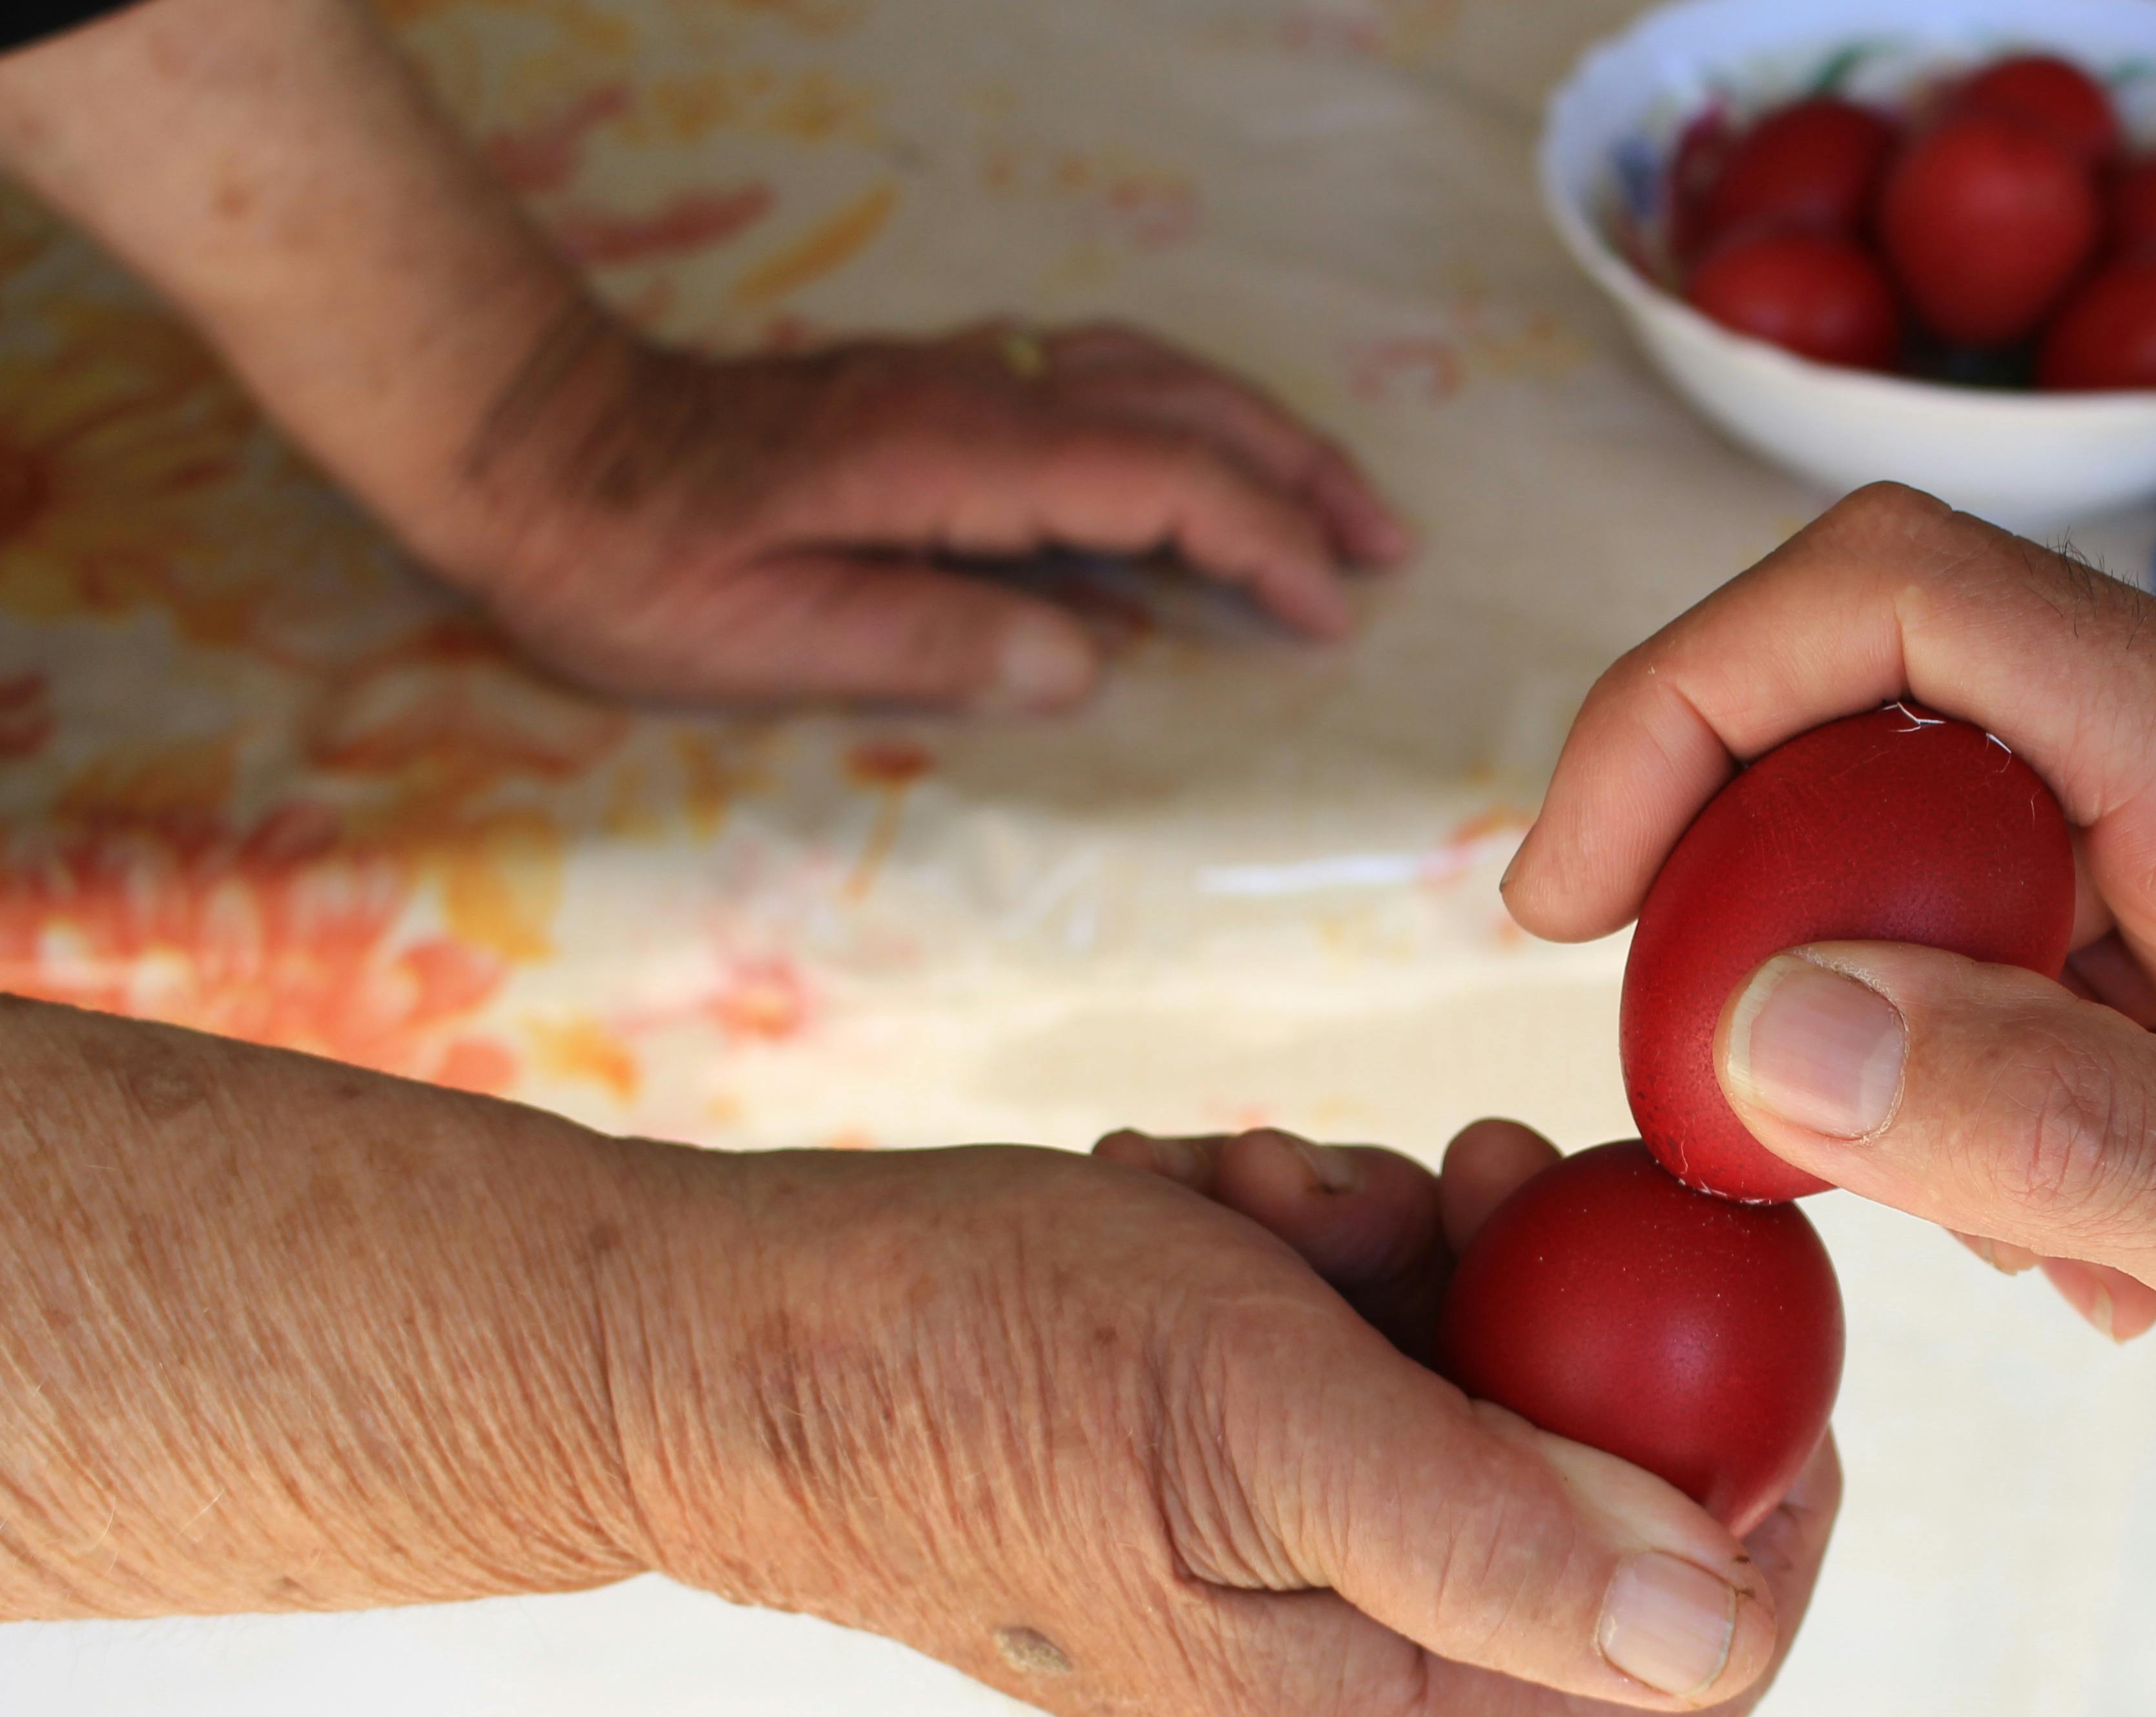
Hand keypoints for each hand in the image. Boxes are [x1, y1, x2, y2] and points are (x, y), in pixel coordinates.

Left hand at [445, 313, 1412, 709]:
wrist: (527, 443)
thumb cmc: (628, 559)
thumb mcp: (761, 637)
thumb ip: (929, 642)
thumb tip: (1083, 665)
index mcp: (949, 454)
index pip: (1156, 479)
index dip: (1260, 544)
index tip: (1326, 616)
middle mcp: (970, 390)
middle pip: (1181, 405)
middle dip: (1297, 472)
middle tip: (1385, 548)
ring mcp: (953, 372)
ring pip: (1148, 371)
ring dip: (1254, 429)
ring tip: (1329, 498)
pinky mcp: (932, 381)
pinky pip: (1098, 370)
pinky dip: (1183, 409)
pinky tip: (1200, 452)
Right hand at [604, 1118, 1834, 1716]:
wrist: (726, 1346)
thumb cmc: (965, 1369)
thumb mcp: (1258, 1422)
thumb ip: (1497, 1539)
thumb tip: (1713, 1624)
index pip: (1692, 1665)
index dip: (1768, 1480)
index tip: (1746, 1292)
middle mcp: (1353, 1692)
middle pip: (1592, 1496)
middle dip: (1544, 1304)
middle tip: (1468, 1170)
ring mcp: (1289, 1590)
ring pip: (1475, 1389)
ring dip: (1403, 1251)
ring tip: (1267, 1194)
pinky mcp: (1229, 1496)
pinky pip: (1360, 1357)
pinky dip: (1311, 1254)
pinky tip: (1208, 1204)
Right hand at [1503, 490, 2155, 1716]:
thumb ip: (2062, 1131)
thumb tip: (1767, 1023)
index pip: (1909, 603)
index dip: (1686, 706)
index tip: (1568, 892)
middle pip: (1917, 738)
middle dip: (1776, 922)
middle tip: (1746, 1131)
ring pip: (1994, 877)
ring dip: (1930, 1054)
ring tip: (2051, 1262)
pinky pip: (2099, 972)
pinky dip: (2043, 1107)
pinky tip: (2133, 1270)